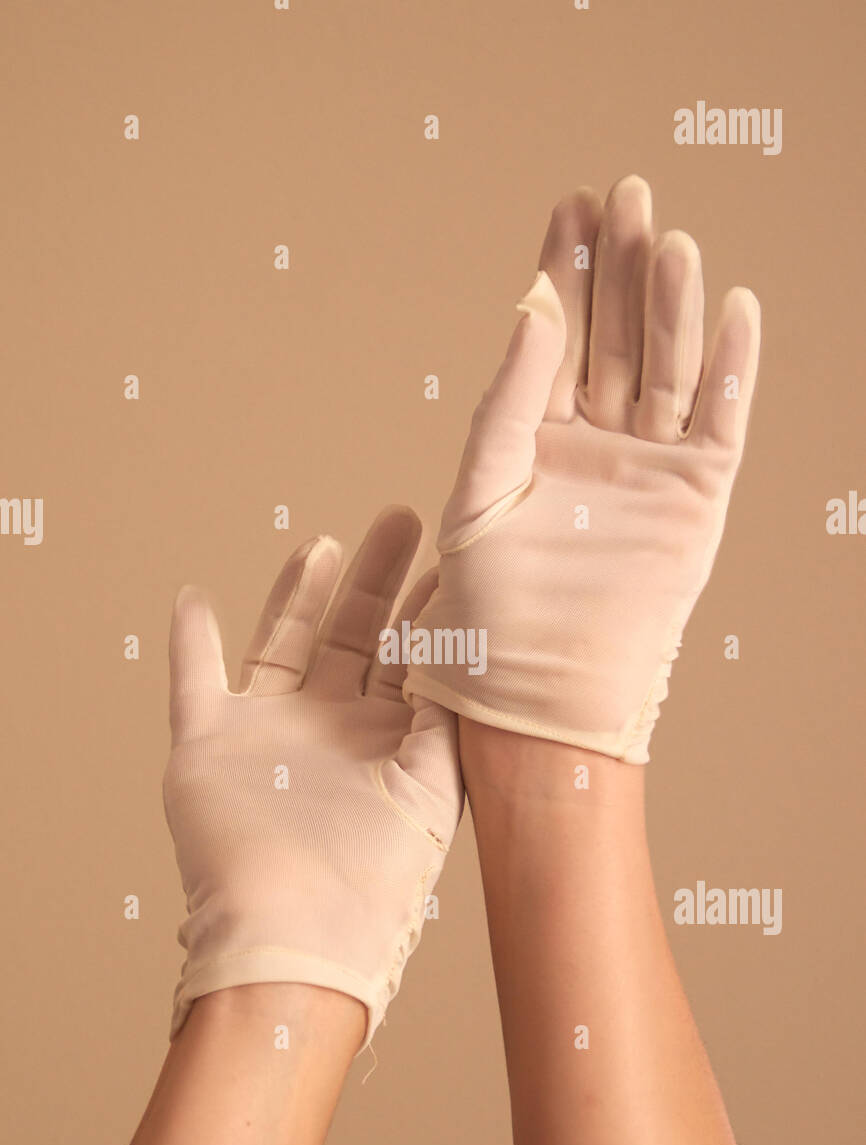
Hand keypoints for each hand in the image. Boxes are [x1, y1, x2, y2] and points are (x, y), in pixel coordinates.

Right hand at [164, 507, 462, 1049]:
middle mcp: (329, 732)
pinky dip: (190, 640)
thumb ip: (450, 714)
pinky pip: (192, 680)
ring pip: (284, 644)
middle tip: (404, 517)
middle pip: (355, 637)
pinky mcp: (207, 747)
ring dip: (301, 593)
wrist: (295, 930)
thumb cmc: (376, 874)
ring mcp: (266, 736)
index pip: (412, 660)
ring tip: (326, 543)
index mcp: (386, 743)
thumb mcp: (435, 786)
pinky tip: (192, 597)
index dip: (430, 610)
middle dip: (378, 580)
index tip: (455, 557)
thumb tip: (475, 647)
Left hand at [405, 176, 760, 762]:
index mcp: (537, 438)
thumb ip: (508, 399)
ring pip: (669, 368)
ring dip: (672, 303)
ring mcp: (650, 469)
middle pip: (618, 338)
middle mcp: (597, 445)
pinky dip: (732, 366)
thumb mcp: (479, 492)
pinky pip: (721, 420)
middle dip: (621, 269)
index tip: (569, 205)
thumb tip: (534, 302)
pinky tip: (734, 306)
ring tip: (669, 240)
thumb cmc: (488, 612)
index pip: (556, 337)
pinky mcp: (696, 499)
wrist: (540, 694)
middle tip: (627, 194)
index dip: (565, 271)